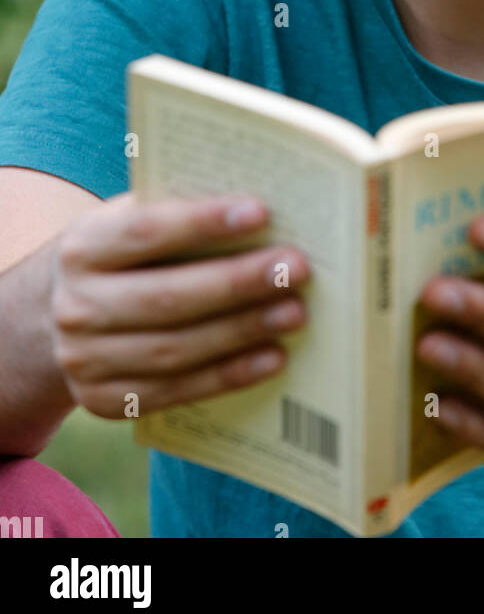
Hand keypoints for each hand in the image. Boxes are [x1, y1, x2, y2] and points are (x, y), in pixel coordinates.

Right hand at [48, 192, 310, 418]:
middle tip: (295, 269)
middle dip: (237, 283)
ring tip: (295, 312)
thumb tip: (263, 212)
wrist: (57, 317)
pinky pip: (177, 391)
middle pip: (166, 298)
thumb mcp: (130, 221)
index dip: (202, 222)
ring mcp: (85, 361)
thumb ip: (178, 212)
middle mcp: (75, 306)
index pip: (145, 231)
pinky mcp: (106, 402)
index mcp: (82, 247)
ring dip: (242, 331)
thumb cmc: (123, 256)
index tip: (261, 212)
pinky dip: (230, 375)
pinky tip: (273, 357)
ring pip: (175, 349)